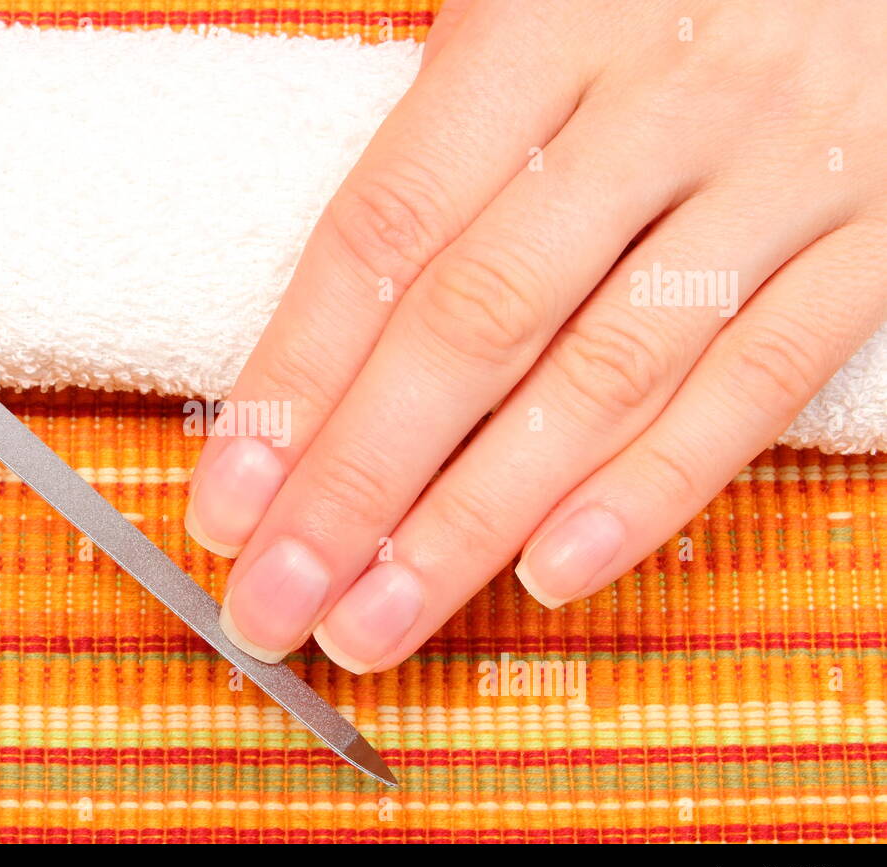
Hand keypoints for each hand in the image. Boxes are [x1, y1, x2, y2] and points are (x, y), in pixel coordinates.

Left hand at [185, 0, 886, 671]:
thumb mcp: (538, 3)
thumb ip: (444, 141)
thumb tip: (318, 331)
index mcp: (541, 25)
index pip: (385, 235)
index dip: (296, 379)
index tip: (227, 497)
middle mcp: (660, 105)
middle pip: (476, 327)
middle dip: (357, 486)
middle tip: (274, 598)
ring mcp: (780, 175)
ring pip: (603, 380)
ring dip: (472, 523)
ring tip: (376, 622)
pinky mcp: (877, 237)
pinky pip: (760, 383)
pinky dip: (653, 489)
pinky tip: (551, 572)